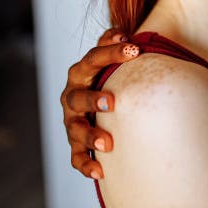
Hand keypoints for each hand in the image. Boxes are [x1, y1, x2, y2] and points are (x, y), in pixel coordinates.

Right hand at [60, 30, 139, 178]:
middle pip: (77, 96)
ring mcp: (72, 120)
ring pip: (74, 129)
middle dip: (93, 99)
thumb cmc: (109, 75)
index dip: (111, 54)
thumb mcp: (111, 57)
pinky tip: (100, 172)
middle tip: (112, 103)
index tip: (135, 49)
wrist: (98, 100)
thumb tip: (124, 34)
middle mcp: (72, 95)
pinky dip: (85, 165)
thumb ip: (115, 43)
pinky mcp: (76, 142)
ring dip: (89, 135)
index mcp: (82, 72)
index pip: (93, 59)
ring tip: (107, 143)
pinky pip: (76, 156)